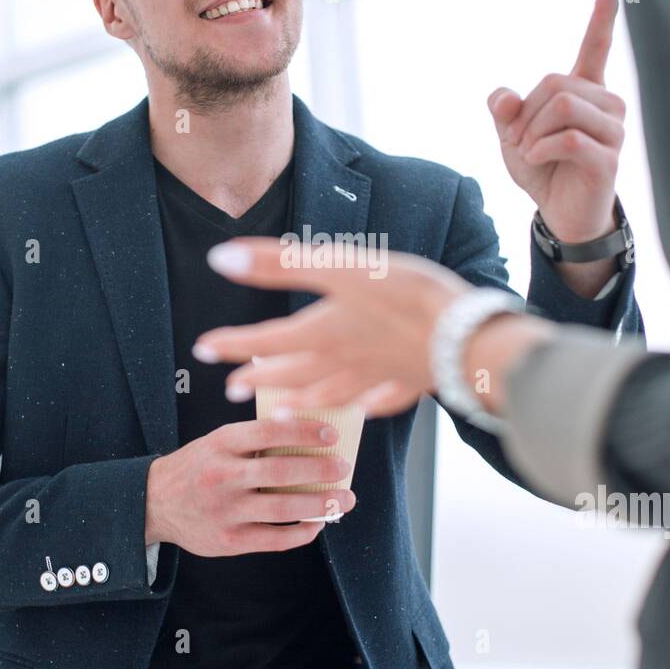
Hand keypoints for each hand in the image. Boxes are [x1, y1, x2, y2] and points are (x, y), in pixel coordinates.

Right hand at [144, 418, 356, 554]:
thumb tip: (309, 434)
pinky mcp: (229, 541)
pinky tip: (317, 524)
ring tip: (345, 499)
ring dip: (320, 505)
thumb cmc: (199, 466)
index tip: (332, 435)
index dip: (305, 432)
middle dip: (320, 470)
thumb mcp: (217, 441)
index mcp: (221, 443)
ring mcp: (225, 511)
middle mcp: (223, 476)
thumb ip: (255, 438)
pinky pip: (274, 539)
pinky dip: (301, 533)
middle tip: (344, 467)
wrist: (154, 502)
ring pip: (282, 509)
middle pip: (280, 472)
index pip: (270, 431)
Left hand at [193, 242, 472, 416]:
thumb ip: (278, 264)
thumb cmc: (405, 295)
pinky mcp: (406, 384)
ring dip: (298, 402)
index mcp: (321, 333)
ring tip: (278, 410)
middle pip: (290, 374)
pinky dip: (359, 408)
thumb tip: (221, 258)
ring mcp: (374, 378)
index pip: (263, 342)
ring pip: (326, 395)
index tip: (203, 350)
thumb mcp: (337, 267)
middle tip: (231, 390)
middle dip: (258, 380)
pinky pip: (374, 403)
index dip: (231, 345)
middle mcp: (341, 362)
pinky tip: (360, 410)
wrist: (466, 334)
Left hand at [487, 0, 624, 242]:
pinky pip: (567, 138)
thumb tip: (504, 98)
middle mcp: (606, 105)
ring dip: (531, 132)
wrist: (559, 215)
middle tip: (518, 142)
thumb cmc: (542, 169)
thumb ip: (505, 110)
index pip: (596, 49)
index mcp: (585, 92)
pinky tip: (535, 160)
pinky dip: (540, 148)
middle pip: (555, 83)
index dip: (601, 19)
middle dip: (525, 113)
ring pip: (562, 106)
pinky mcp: (609, 157)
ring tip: (528, 152)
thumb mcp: (512, 136)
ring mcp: (613, 130)